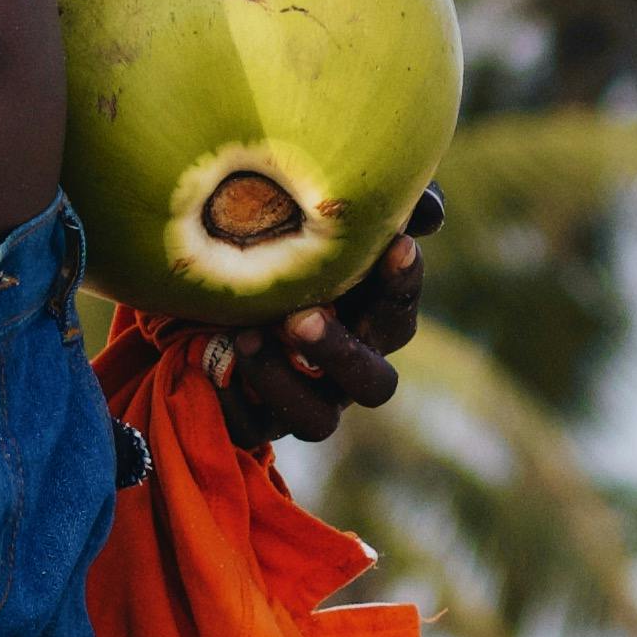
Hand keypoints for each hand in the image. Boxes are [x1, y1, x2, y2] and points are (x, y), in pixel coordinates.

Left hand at [204, 187, 438, 453]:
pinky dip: (233, 401)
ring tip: (245, 336)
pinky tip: (209, 361)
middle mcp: (345, 370)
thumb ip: (380, 206)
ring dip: (283, 381)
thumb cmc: (287, 244)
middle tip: (303, 316)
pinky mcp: (257, 420)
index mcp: (370, 322)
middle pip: (373, 384)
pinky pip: (251, 430)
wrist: (212, 291)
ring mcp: (304, 400)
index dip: (402, 285)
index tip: (396, 245)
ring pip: (317, 420)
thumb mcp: (325, 218)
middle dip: (341, 352)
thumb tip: (428, 213)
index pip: (399, 314)